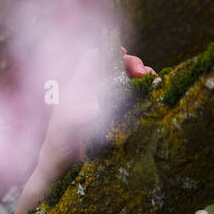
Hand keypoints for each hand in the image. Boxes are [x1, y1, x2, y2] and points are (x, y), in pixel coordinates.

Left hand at [43, 45, 156, 162]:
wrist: (62, 162)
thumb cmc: (58, 142)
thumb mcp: (63, 128)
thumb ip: (75, 116)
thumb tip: (97, 106)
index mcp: (78, 86)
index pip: (92, 58)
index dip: (107, 51)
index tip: (123, 52)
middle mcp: (94, 89)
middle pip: (115, 66)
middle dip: (132, 63)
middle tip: (144, 73)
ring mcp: (106, 101)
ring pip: (127, 80)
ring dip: (143, 76)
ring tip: (154, 79)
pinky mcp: (118, 115)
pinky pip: (135, 98)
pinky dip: (147, 92)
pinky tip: (155, 94)